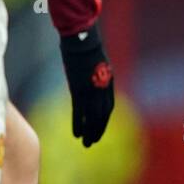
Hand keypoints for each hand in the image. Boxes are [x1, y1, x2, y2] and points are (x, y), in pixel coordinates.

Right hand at [59, 27, 114, 146]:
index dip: (103, 121)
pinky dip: (78, 124)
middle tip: (92, 142)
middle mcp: (102, 90)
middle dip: (97, 130)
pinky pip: (79, 112)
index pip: (108, 108)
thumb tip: (88, 77)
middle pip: (102, 116)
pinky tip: (76, 134)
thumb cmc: (86, 45)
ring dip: (89, 132)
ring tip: (85, 143)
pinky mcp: (79, 91)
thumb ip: (94, 72)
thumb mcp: (96, 60)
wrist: (83, 40)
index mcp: (108, 83)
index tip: (98, 129)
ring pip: (92, 118)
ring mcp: (91, 91)